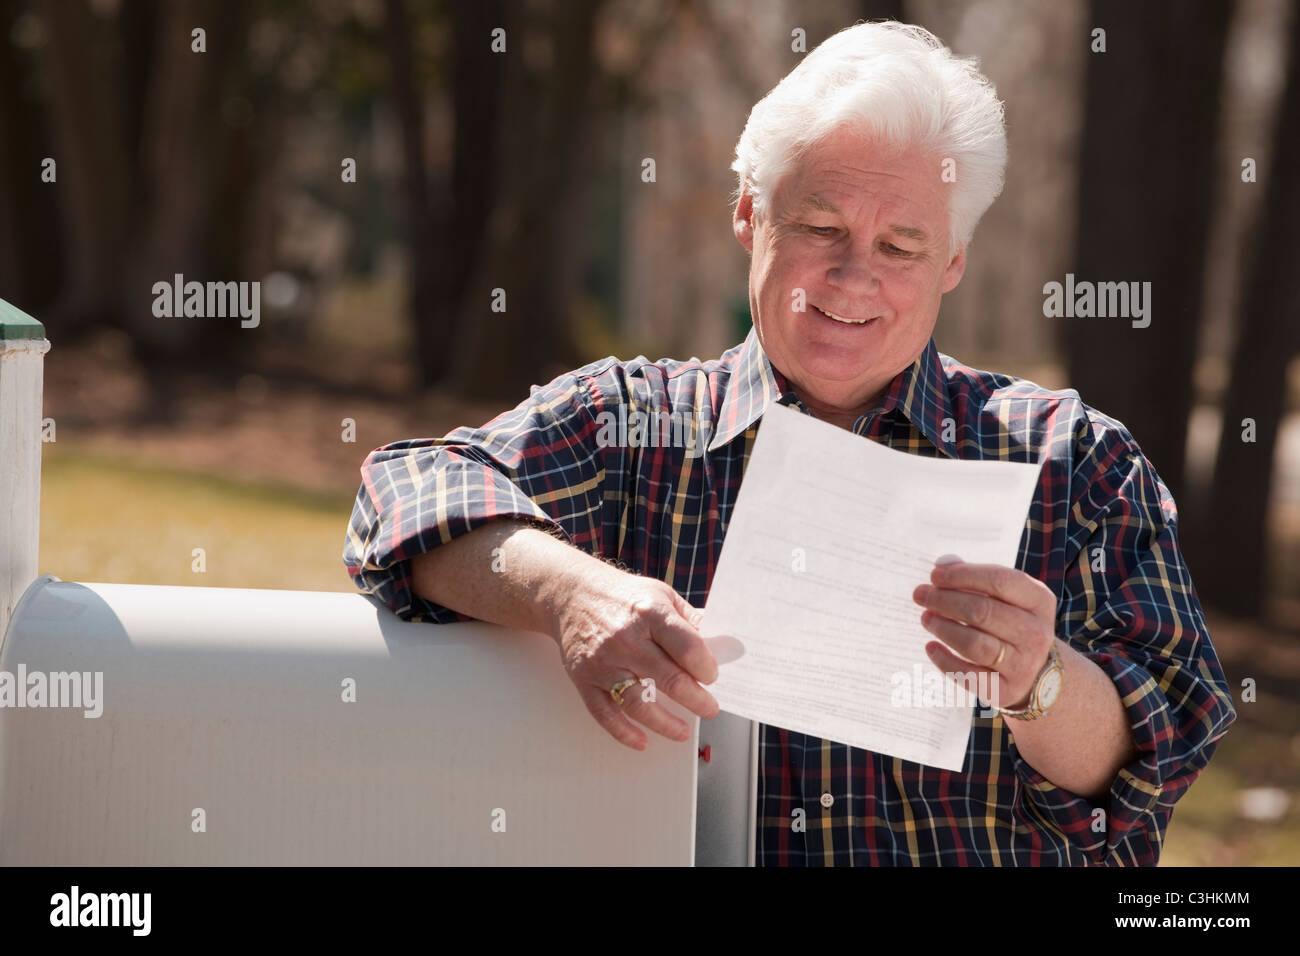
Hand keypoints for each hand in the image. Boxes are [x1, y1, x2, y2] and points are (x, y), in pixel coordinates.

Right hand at [549, 562, 719, 749]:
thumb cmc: (622, 596)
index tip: (711, 676)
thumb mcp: (661, 594)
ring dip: (664, 723)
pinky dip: (623, 732)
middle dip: (696, 699)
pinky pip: (604, 713)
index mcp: (650, 613)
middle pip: (668, 678)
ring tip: (682, 732)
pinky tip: (641, 741)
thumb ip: (689, 621)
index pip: (687, 647)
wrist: (571, 594)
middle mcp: (625, 639)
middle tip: (709, 708)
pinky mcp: (584, 678)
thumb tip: (718, 647)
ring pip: (637, 703)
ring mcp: (603, 662)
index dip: (706, 667)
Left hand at [911, 558, 1057, 710]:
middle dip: (945, 600)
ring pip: (974, 644)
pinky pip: (969, 675)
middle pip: (983, 612)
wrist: (1038, 674)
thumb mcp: (1006, 598)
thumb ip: (975, 578)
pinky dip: (945, 660)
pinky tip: (931, 646)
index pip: (1000, 581)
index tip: (935, 575)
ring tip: (926, 618)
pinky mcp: (1006, 691)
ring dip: (943, 628)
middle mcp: (1037, 633)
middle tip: (920, 595)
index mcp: (1040, 601)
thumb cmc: (1011, 624)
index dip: (963, 575)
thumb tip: (943, 565)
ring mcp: (1024, 665)